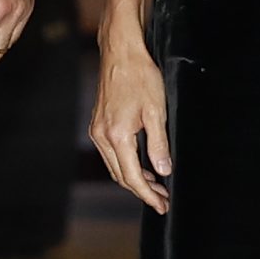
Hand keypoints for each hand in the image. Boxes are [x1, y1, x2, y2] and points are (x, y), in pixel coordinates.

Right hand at [91, 30, 171, 211]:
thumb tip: (163, 171)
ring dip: (134, 179)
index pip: (132, 176)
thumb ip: (159, 145)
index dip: (148, 194)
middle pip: (120, 176)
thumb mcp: (157, 112)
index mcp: (117, 135)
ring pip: (114, 166)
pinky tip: (141, 165)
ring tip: (156, 186)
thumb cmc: (140, 77)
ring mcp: (97, 130)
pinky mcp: (98, 125)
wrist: (121, 53)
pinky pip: (111, 154)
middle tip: (162, 199)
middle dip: (142, 191)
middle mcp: (101, 136)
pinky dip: (126, 164)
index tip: (161, 205)